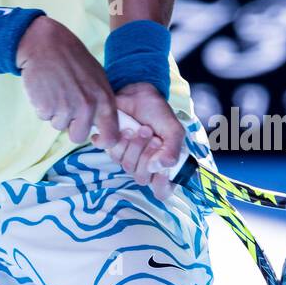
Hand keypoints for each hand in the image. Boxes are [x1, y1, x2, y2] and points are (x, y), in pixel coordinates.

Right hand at [15, 16, 121, 149]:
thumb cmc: (72, 58)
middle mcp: (87, 106)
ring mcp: (66, 108)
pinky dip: (42, 106)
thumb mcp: (97, 77)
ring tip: (55, 91)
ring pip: (59, 126)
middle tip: (66, 106)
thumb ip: (102, 101)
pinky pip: (43, 117)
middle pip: (78, 137)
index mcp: (104, 100)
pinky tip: (45, 88)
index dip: (102, 141)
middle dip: (71, 126)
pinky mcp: (46, 107)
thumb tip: (104, 125)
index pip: (111, 136)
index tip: (95, 137)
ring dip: (55, 113)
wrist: (45, 43)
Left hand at [91, 82, 183, 202]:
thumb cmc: (158, 113)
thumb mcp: (173, 130)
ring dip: (135, 144)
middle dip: (147, 154)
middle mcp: (145, 165)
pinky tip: (125, 128)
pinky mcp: (112, 147)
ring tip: (141, 128)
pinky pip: (111, 153)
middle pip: (142, 178)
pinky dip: (119, 140)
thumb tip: (157, 168)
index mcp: (163, 165)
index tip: (162, 170)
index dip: (161, 185)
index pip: (162, 191)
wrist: (138, 93)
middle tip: (151, 135)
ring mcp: (128, 156)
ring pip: (127, 165)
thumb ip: (172, 151)